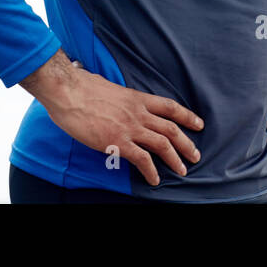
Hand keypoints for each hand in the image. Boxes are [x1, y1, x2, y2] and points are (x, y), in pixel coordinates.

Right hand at [20, 50, 203, 186]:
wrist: (68, 91)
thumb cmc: (81, 86)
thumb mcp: (107, 86)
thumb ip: (117, 96)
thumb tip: (113, 98)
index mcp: (136, 98)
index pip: (169, 107)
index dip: (187, 116)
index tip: (198, 124)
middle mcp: (138, 113)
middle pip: (171, 128)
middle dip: (186, 143)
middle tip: (195, 155)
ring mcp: (129, 128)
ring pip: (162, 144)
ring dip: (175, 159)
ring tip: (182, 171)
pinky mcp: (117, 142)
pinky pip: (142, 159)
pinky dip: (151, 171)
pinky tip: (155, 180)